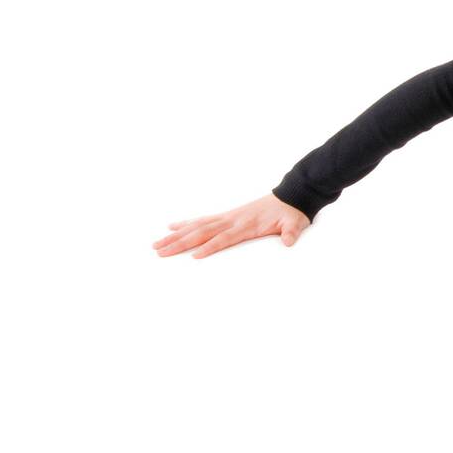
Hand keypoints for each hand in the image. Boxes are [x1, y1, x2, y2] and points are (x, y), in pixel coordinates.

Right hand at [151, 194, 309, 258]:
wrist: (291, 195)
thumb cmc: (291, 213)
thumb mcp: (295, 223)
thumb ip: (290, 232)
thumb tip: (288, 241)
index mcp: (247, 224)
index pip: (224, 238)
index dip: (210, 247)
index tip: (194, 256)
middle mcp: (232, 220)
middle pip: (202, 232)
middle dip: (181, 243)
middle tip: (160, 252)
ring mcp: (228, 217)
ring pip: (197, 226)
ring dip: (176, 235)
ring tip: (157, 243)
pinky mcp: (227, 216)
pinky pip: (202, 220)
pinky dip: (186, 223)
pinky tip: (172, 227)